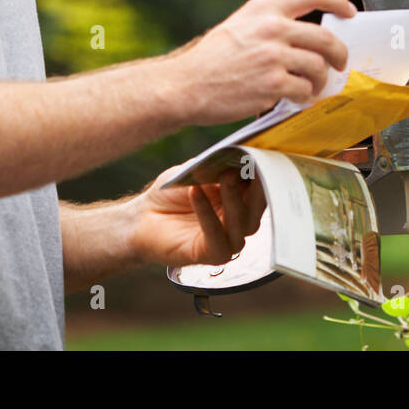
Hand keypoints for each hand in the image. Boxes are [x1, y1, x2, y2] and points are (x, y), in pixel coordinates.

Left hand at [129, 166, 267, 268]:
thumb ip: (217, 164)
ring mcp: (229, 241)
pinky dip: (207, 213)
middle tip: (248, 166)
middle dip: (256, 187)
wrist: (143, 216)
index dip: (266, 173)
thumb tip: (239, 153)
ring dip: (234, 198)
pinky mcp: (212, 255)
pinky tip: (195, 191)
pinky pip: (216, 236)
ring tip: (225, 176)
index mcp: (242, 201)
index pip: (263, 189)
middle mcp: (240, 223)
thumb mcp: (197, 170)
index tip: (263, 155)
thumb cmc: (172, 192)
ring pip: (242, 223)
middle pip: (258, 208)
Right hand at [168, 0, 356, 126]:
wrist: (186, 85)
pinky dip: (305, 97)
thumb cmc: (211, 59)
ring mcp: (274, 57)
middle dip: (340, 54)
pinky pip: (305, 90)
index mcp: (264, 8)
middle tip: (340, 63)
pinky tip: (297, 99)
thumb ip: (271, 22)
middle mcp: (272, 28)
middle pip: (326, 38)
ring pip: (318, 67)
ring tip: (312, 87)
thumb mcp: (240, 25)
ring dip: (321, 81)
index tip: (350, 11)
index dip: (338, 0)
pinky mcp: (274, 84)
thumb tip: (305, 31)